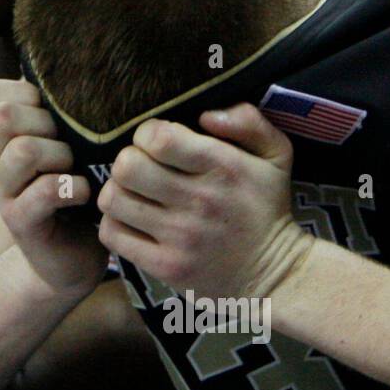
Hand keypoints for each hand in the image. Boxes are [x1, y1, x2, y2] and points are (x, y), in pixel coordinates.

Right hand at [0, 78, 106, 299]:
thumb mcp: (67, 141)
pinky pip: (45, 191)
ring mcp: (2, 192)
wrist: (73, 253)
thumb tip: (82, 65)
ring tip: (78, 170)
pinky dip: (74, 188)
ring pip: (24, 150)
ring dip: (61, 155)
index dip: (25, 95)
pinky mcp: (20, 222)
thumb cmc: (76, 188)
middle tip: (72, 145)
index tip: (55, 116)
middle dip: (47, 123)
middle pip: (2, 116)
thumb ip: (61, 108)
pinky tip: (85, 194)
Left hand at [96, 103, 312, 299]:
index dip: (148, 134)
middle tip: (142, 171)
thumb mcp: (276, 156)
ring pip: (114, 199)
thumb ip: (248, 122)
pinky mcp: (164, 266)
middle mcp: (199, 201)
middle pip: (127, 166)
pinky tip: (132, 221)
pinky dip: (115, 224)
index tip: (158, 145)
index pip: (158, 137)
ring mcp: (179, 237)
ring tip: (135, 195)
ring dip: (119, 192)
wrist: (274, 275)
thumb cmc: (267, 209)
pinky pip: (112, 235)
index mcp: (223, 167)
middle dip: (129, 161)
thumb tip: (206, 114)